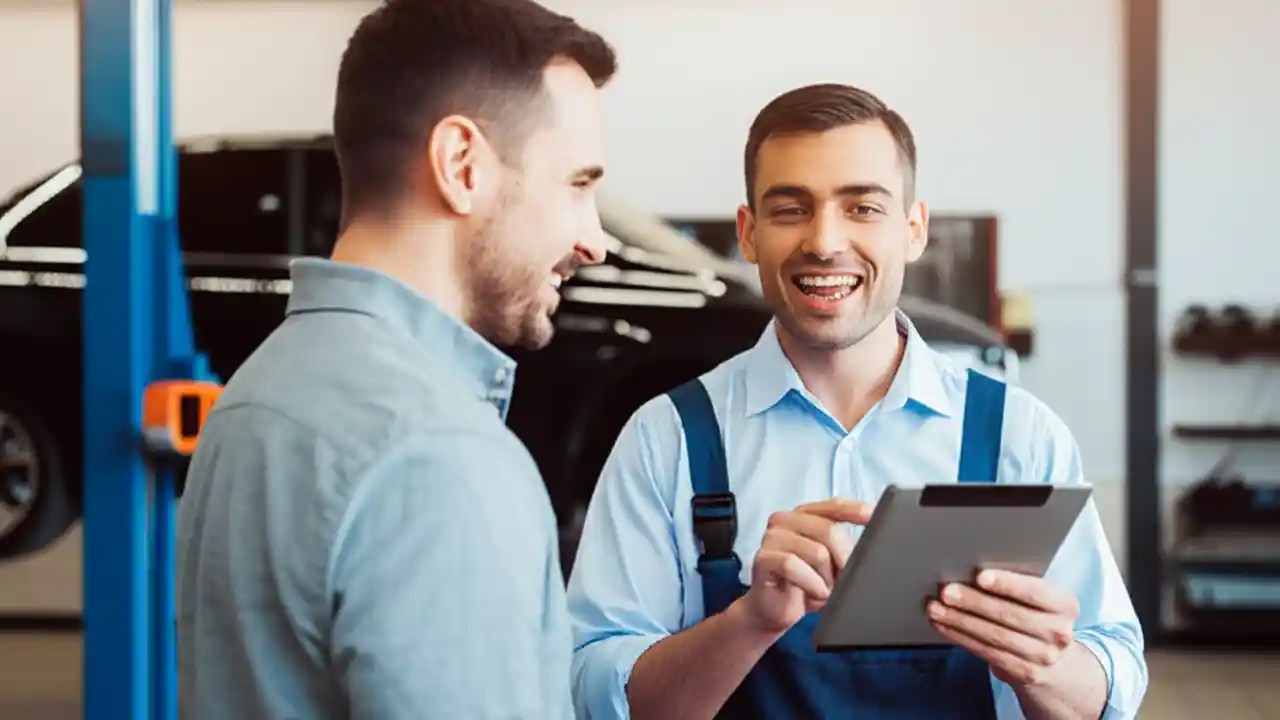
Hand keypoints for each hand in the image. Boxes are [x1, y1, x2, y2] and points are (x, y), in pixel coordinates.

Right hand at [735, 498, 872, 636]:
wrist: (773, 611)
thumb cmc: (805, 585)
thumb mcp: (831, 564)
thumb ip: (844, 548)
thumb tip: (870, 547)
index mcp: (804, 515)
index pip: (834, 506)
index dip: (856, 510)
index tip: (874, 517)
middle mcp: (786, 520)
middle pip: (829, 531)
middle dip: (844, 560)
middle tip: (845, 581)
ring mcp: (772, 537)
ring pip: (816, 552)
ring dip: (827, 578)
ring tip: (825, 590)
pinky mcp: (764, 558)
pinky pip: (794, 566)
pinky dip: (811, 583)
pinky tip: (816, 593)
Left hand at [927, 569, 1079, 687]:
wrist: (1055, 664)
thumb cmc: (1036, 618)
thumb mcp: (1040, 601)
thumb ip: (1017, 587)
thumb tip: (971, 569)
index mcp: (1065, 606)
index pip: (1035, 592)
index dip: (1007, 584)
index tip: (980, 576)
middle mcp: (1059, 632)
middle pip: (1009, 614)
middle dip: (973, 601)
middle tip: (946, 591)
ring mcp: (1044, 657)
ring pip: (994, 636)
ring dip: (959, 621)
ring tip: (936, 608)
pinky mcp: (1025, 673)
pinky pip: (987, 652)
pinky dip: (960, 637)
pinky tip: (943, 625)